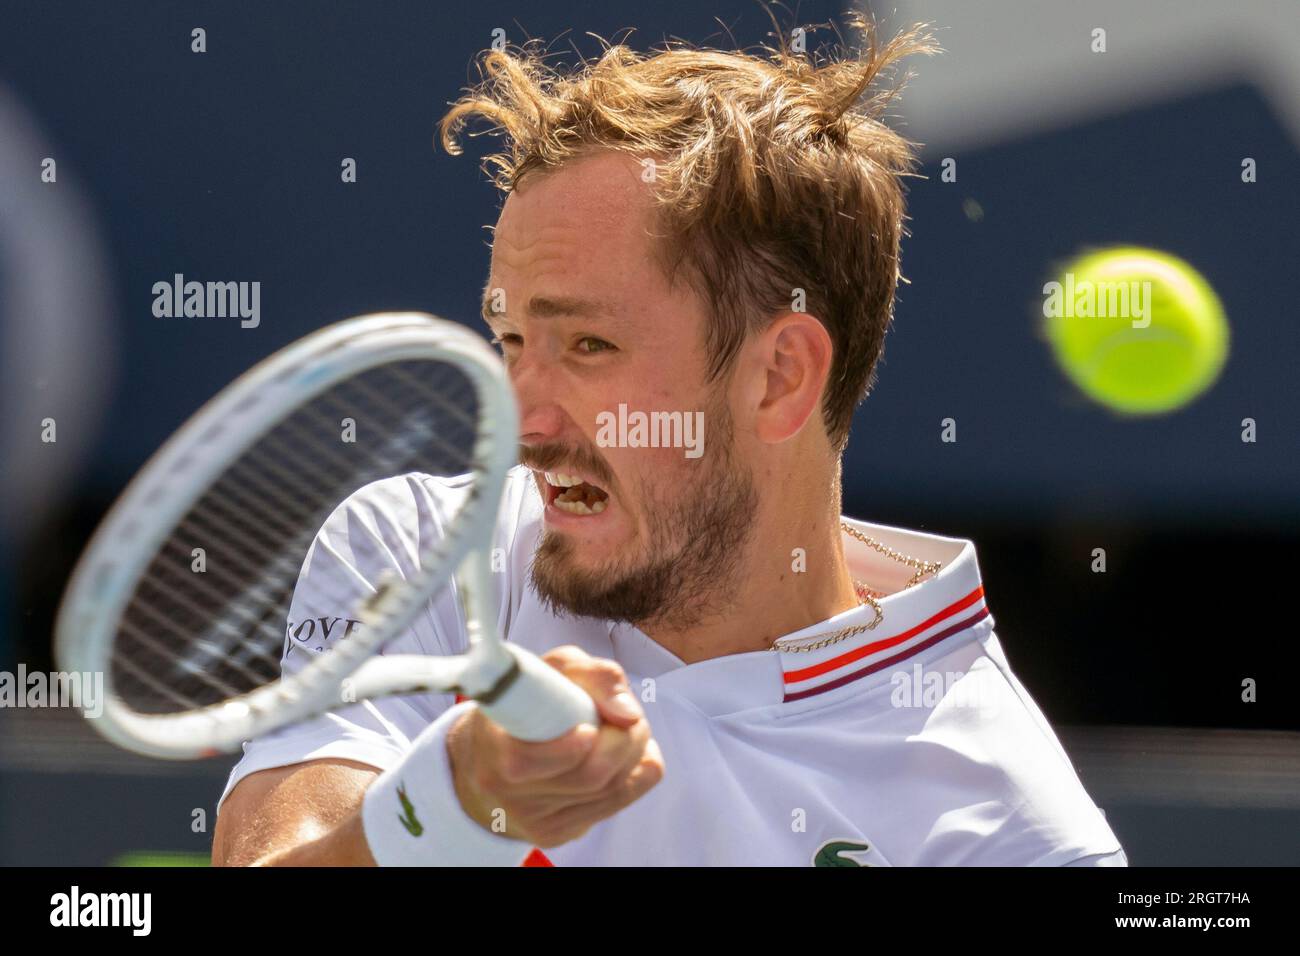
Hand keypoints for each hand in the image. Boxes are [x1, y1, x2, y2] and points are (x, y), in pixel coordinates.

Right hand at [446, 645, 663, 847]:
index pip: (525, 762)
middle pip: (589, 776)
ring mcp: (534, 819)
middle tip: (629, 715)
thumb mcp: (551, 670)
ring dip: (635, 753)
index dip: (566, 748)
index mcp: (492, 745)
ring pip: (611, 790)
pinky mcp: (556, 832)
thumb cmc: (526, 702)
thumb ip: (592, 675)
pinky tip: (630, 755)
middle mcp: (507, 792)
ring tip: (628, 728)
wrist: (490, 757)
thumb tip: (628, 712)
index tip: (588, 730)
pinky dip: (637, 773)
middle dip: (625, 738)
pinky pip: (618, 803)